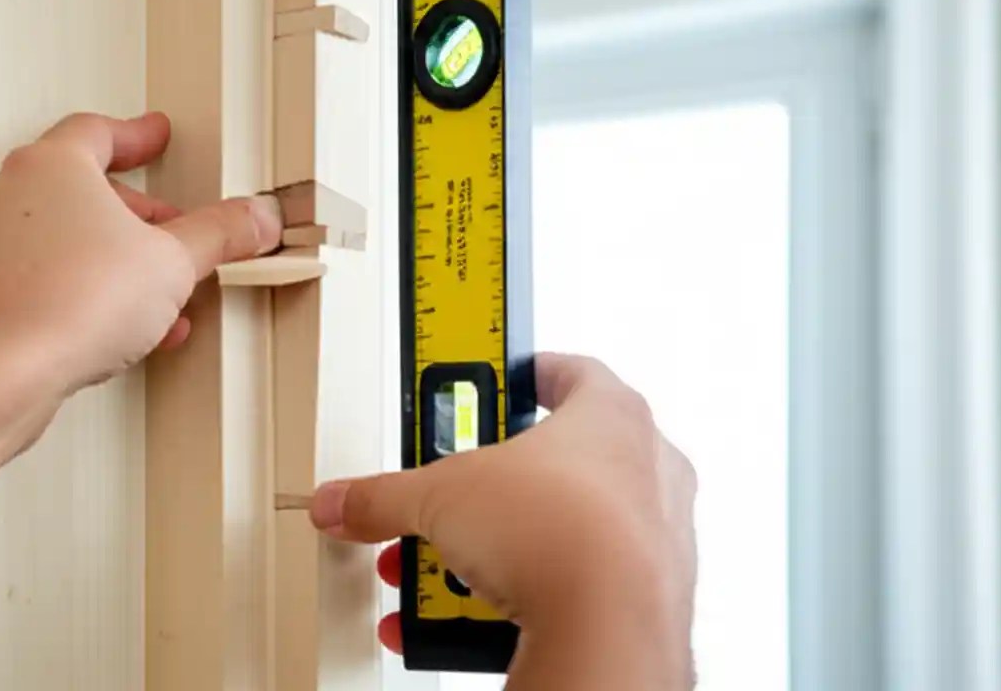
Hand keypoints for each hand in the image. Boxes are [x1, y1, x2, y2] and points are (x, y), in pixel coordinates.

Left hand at [0, 111, 280, 397]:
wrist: (1, 371)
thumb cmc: (65, 300)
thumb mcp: (173, 262)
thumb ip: (217, 235)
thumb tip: (249, 220)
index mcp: (52, 166)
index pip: (97, 131)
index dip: (136, 136)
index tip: (154, 137)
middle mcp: (10, 199)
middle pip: (84, 189)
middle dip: (139, 214)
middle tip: (173, 228)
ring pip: (68, 242)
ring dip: (118, 262)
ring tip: (157, 291)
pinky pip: (50, 282)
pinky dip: (90, 294)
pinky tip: (125, 330)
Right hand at [309, 353, 697, 686]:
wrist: (610, 627)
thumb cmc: (568, 531)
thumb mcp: (440, 497)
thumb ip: (386, 498)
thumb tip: (348, 501)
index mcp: (610, 414)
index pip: (567, 373)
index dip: (525, 377)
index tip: (492, 387)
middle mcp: (644, 467)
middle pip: (553, 462)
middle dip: (489, 486)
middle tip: (449, 495)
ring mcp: (651, 534)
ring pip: (562, 529)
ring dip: (500, 547)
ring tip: (448, 569)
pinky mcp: (644, 596)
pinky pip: (573, 586)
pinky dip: (525, 596)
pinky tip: (474, 616)